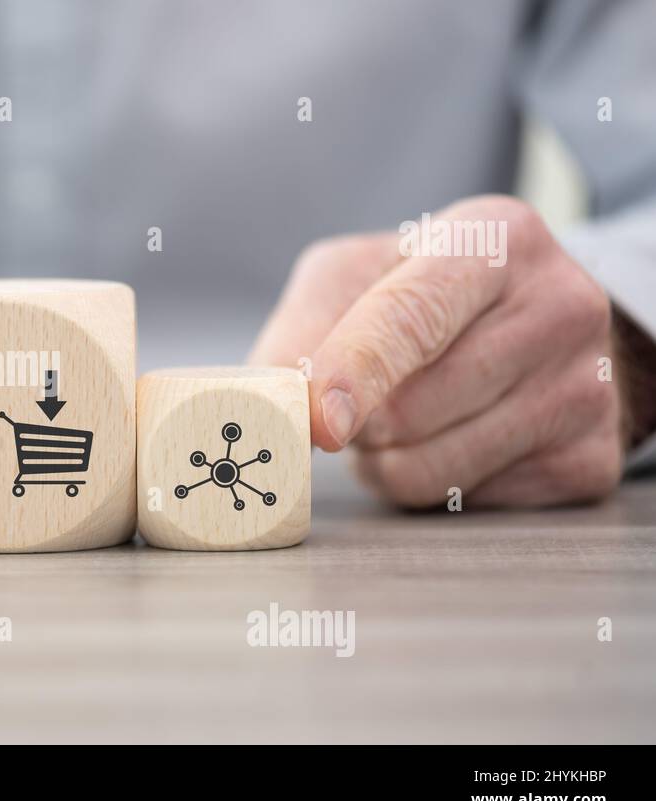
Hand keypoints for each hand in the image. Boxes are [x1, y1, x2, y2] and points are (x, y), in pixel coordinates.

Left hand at [250, 195, 625, 507]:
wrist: (537, 327)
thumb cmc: (422, 298)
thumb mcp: (351, 280)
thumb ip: (300, 332)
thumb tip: (269, 403)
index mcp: (494, 238)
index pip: (412, 315)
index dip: (356, 372)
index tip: (320, 422)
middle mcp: (558, 304)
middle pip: (409, 410)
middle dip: (357, 423)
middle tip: (362, 400)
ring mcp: (585, 385)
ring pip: (429, 469)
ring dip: (384, 460)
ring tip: (404, 418)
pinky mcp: (589, 458)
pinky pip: (464, 502)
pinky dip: (432, 485)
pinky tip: (452, 439)